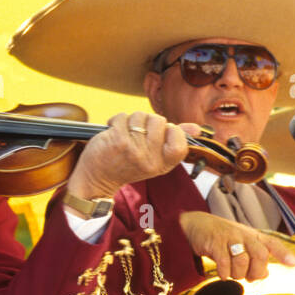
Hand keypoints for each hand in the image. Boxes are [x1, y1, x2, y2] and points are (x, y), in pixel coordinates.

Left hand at [65, 111, 189, 199]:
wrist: (97, 179)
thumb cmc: (126, 163)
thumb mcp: (154, 157)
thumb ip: (175, 140)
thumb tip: (197, 128)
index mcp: (163, 165)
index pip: (181, 142)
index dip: (172, 131)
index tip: (159, 135)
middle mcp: (151, 160)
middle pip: (159, 120)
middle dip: (147, 122)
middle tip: (136, 135)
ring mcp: (135, 151)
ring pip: (140, 116)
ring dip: (130, 121)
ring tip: (124, 134)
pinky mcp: (118, 142)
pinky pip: (123, 116)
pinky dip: (116, 120)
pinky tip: (112, 131)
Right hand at [179, 212, 294, 280]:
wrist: (197, 224)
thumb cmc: (223, 238)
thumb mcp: (241, 244)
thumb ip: (254, 258)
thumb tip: (265, 274)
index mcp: (253, 236)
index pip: (272, 244)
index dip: (283, 254)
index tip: (293, 264)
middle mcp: (244, 235)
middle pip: (260, 255)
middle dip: (256, 271)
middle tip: (249, 278)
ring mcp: (230, 238)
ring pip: (242, 261)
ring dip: (238, 274)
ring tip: (232, 275)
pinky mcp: (215, 243)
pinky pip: (224, 263)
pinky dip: (224, 273)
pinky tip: (222, 273)